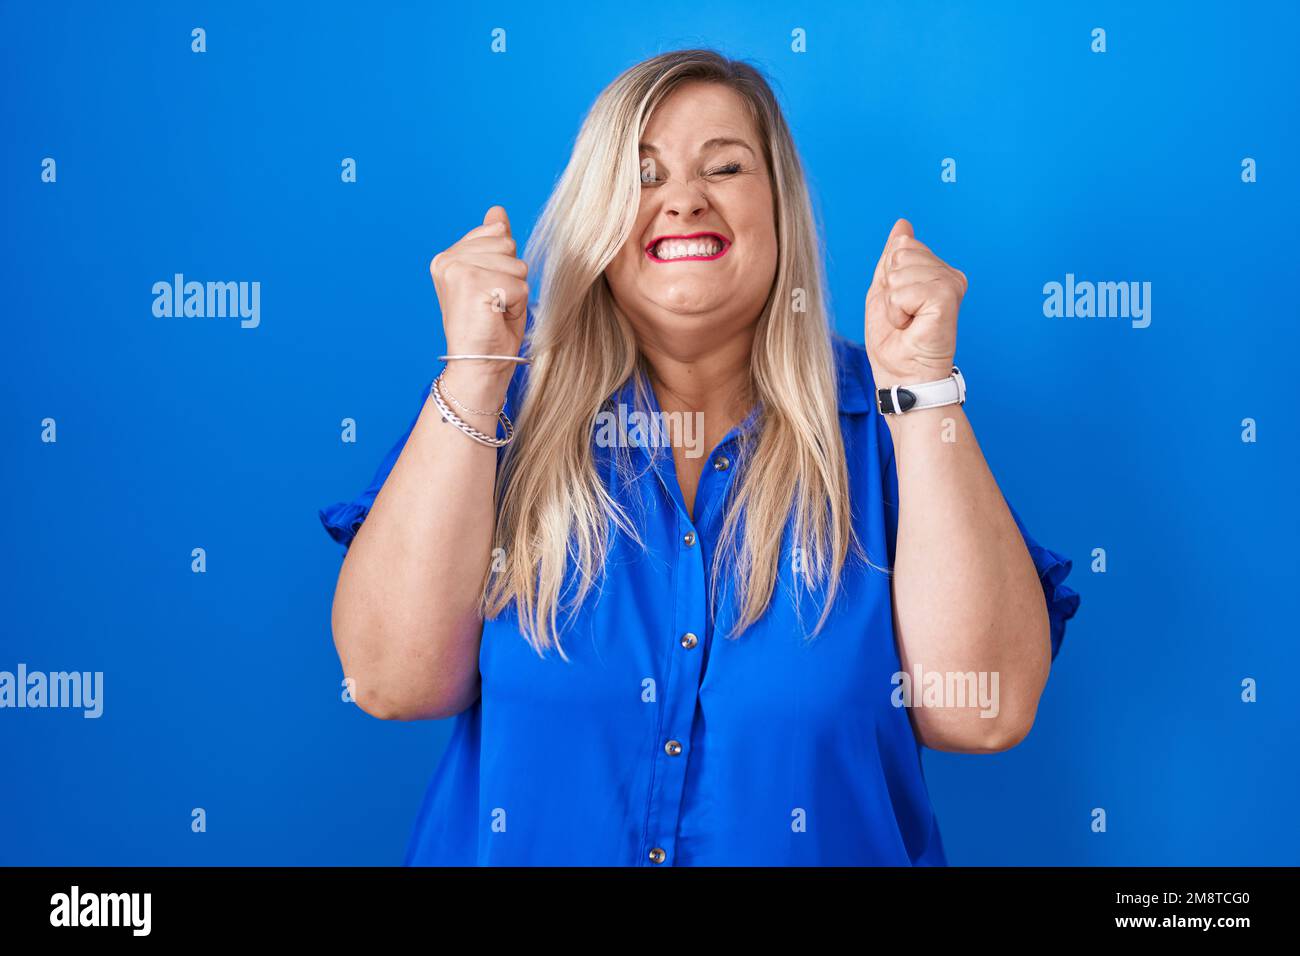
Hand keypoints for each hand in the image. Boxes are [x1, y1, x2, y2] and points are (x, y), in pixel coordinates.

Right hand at [429, 206, 528, 401]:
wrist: (480, 366)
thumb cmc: (490, 329)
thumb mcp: (495, 277)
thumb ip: (494, 244)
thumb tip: (497, 210)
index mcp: (448, 257)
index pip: (496, 233)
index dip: (504, 267)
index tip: (488, 294)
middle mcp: (447, 260)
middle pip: (507, 245)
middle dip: (511, 278)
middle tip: (494, 305)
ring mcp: (458, 270)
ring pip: (516, 264)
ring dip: (515, 293)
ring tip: (496, 312)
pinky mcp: (472, 284)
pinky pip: (518, 284)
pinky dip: (516, 305)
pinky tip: (496, 318)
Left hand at [864, 218, 965, 387]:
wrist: (903, 375)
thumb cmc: (895, 342)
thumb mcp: (885, 291)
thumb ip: (893, 257)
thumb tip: (903, 225)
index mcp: (936, 270)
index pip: (903, 245)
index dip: (889, 279)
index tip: (899, 305)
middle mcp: (948, 274)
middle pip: (902, 252)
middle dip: (890, 287)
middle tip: (902, 315)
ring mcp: (950, 284)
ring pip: (901, 269)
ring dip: (893, 302)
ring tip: (907, 321)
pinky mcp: (947, 297)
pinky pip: (905, 289)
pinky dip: (898, 310)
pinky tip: (912, 325)